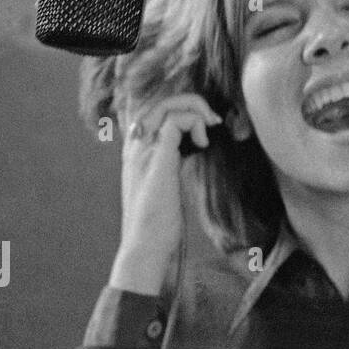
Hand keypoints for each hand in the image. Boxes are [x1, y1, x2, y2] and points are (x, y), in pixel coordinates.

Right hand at [109, 93, 222, 295]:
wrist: (145, 247)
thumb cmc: (158, 222)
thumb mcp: (165, 183)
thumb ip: (171, 162)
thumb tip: (191, 148)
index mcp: (137, 151)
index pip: (152, 111)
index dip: (178, 108)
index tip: (202, 124)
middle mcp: (137, 146)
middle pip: (158, 101)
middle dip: (190, 102)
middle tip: (211, 121)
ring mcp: (145, 151)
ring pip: (165, 105)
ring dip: (194, 108)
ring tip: (209, 127)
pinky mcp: (158, 159)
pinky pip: (174, 121)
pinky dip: (194, 123)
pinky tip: (202, 144)